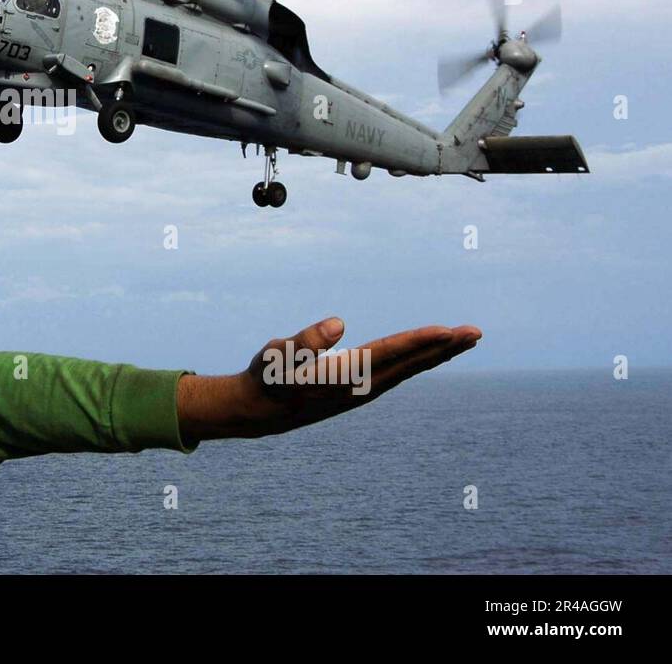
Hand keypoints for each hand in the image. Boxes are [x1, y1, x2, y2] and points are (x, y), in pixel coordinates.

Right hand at [177, 318, 481, 441]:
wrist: (259, 411)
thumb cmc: (265, 378)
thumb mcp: (275, 356)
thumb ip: (305, 341)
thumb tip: (340, 324)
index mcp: (342, 377)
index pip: (388, 355)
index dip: (418, 342)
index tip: (447, 331)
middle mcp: (359, 388)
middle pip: (409, 364)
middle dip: (443, 348)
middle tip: (475, 333)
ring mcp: (362, 391)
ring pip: (408, 369)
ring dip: (437, 354)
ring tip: (464, 338)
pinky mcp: (360, 390)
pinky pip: (398, 372)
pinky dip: (419, 360)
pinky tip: (432, 352)